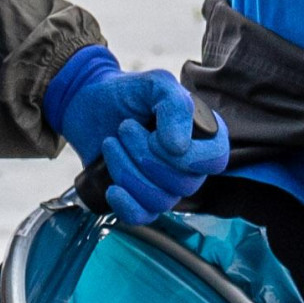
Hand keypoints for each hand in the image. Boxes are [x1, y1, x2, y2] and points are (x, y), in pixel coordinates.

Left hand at [45, 46, 229, 225]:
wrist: (88, 102)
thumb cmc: (127, 93)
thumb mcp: (156, 85)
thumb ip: (175, 106)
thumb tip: (179, 148)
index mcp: (203, 137)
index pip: (215, 160)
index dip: (187, 156)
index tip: (155, 135)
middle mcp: (189, 166)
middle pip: (184, 184)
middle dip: (146, 157)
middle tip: (124, 128)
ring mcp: (165, 186)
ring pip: (160, 200)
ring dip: (128, 172)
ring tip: (111, 143)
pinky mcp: (140, 199)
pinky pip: (142, 217)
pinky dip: (126, 205)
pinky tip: (112, 188)